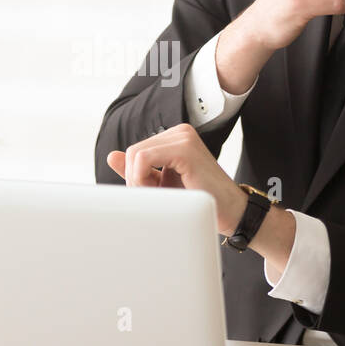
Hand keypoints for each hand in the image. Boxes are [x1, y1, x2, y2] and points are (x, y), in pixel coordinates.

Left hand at [105, 124, 247, 234]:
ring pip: (135, 155)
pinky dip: (143, 178)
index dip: (134, 176)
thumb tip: (112, 156)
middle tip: (154, 197)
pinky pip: (143, 159)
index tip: (151, 194)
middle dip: (135, 179)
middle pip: (133, 152)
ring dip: (139, 181)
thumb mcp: (164, 183)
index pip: (136, 151)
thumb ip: (139, 170)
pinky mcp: (185, 149)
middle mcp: (180, 132)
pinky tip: (162, 192)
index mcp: (175, 137)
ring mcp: (184, 137)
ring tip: (161, 196)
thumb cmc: (202, 200)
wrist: (232, 213)